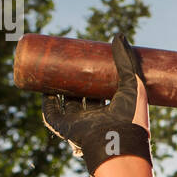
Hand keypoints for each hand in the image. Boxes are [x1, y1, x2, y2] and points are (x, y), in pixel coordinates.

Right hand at [42, 33, 151, 176]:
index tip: (91, 61)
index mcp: (115, 110)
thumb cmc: (131, 116)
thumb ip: (126, 61)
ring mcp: (81, 123)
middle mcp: (97, 118)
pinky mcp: (65, 129)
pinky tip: (43, 87)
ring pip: (67, 103)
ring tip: (56, 69)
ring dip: (61, 88)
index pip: (103, 91)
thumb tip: (118, 35)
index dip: (96, 76)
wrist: (118, 141)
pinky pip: (51, 114)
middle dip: (78, 80)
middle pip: (84, 96)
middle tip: (73, 61)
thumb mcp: (133, 83)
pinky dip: (46, 101)